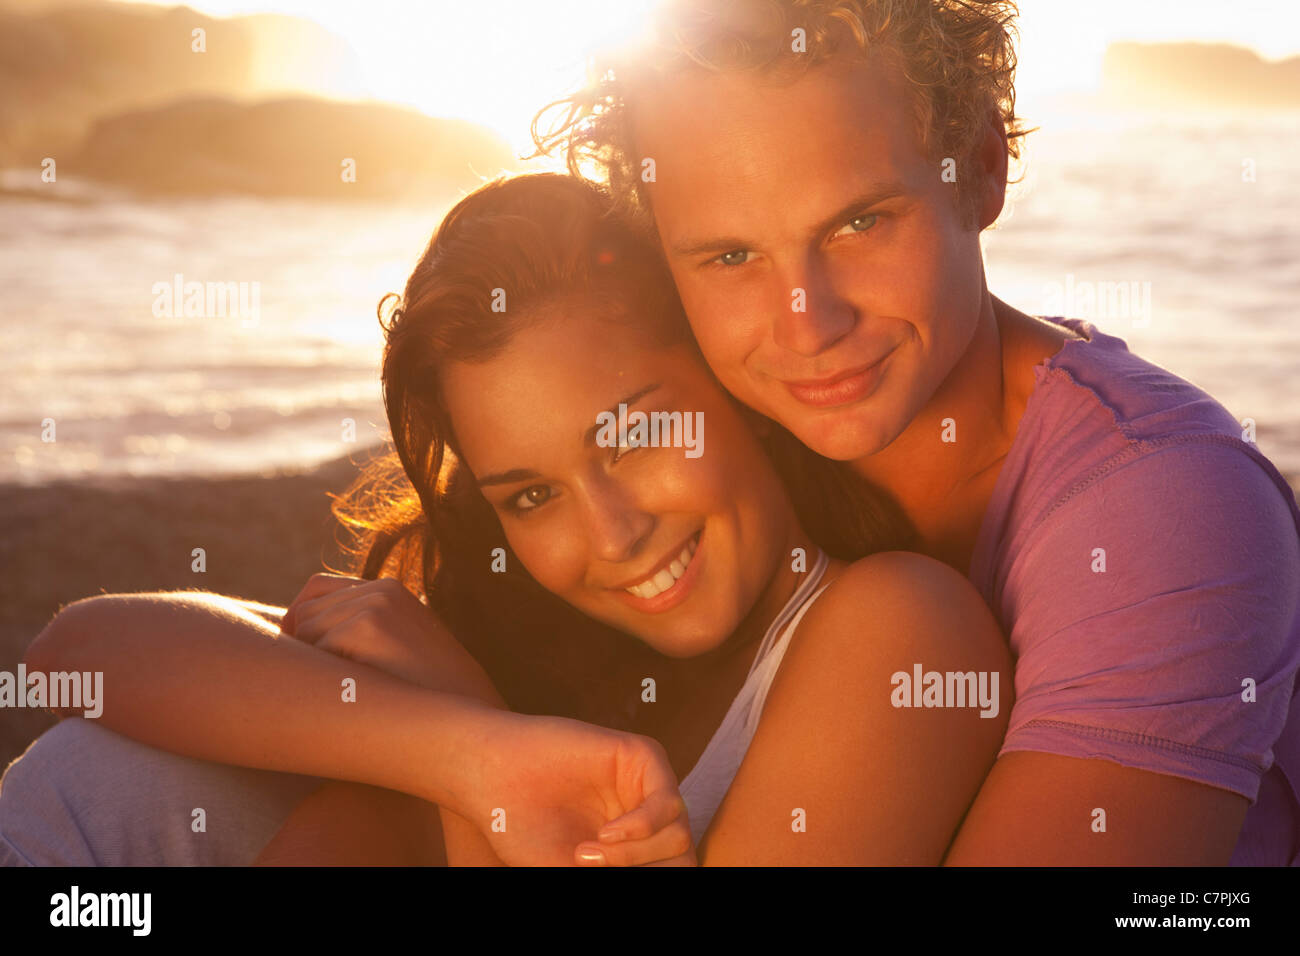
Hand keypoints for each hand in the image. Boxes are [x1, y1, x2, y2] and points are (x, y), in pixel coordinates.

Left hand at [282, 572, 494, 697]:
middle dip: (301, 646)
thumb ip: (363, 631)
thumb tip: (298, 636)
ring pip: (304, 631)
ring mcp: (375, 605)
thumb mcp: (402, 648)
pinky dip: (324, 678)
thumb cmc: (431, 695)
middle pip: (303, 610)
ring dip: (313, 665)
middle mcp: (381, 588)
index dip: (301, 621)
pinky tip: (350, 699)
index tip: (303, 659)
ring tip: (342, 695)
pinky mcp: (368, 627)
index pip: (316, 589)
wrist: (472, 713)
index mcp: (389, 589)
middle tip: (320, 686)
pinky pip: (314, 651)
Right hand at [466, 710, 696, 866]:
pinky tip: (607, 833)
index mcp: (635, 845)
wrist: (494, 778)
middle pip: (681, 861)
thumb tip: (663, 878)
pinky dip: (642, 828)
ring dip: (634, 856)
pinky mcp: (642, 757)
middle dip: (645, 874)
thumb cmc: (525, 829)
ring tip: (587, 853)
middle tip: (589, 868)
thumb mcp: (572, 871)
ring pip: (679, 838)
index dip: (648, 882)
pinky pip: (668, 804)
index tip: (589, 875)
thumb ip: (615, 877)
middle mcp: (647, 817)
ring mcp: (647, 787)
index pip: (671, 872)